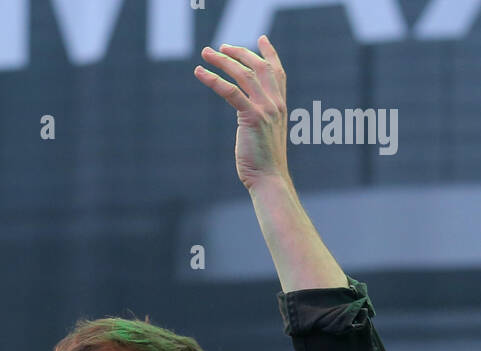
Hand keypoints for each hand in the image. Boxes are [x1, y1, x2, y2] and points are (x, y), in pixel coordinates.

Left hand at [194, 36, 288, 190]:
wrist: (270, 180)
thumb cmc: (266, 165)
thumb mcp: (266, 137)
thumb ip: (261, 121)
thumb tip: (250, 119)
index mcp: (281, 106)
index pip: (277, 72)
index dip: (269, 53)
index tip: (261, 39)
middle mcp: (276, 103)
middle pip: (258, 66)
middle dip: (238, 53)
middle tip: (220, 48)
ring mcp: (266, 108)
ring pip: (243, 74)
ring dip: (223, 61)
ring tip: (206, 54)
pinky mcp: (252, 117)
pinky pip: (231, 92)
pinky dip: (213, 80)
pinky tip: (200, 73)